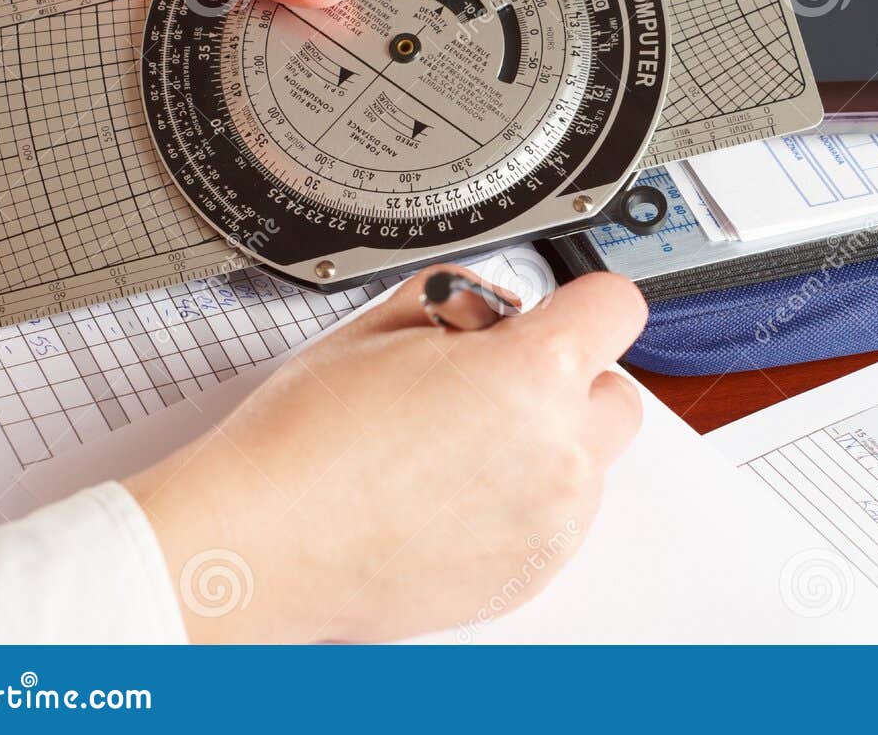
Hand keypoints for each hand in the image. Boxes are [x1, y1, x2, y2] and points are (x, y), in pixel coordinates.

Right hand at [123, 269, 646, 642]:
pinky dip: (524, 506)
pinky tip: (452, 499)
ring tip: (459, 450)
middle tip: (495, 386)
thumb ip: (466, 301)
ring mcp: (550, 522)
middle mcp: (560, 451)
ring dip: (549, 447)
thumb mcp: (383, 325)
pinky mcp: (530, 575)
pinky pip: (557, 522)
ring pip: (590, 464)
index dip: (581, 303)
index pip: (618, 307)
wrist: (259, 542)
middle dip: (568, 382)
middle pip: (615, 394)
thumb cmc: (307, 440)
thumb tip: (496, 306)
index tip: (556, 315)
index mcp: (533, 372)